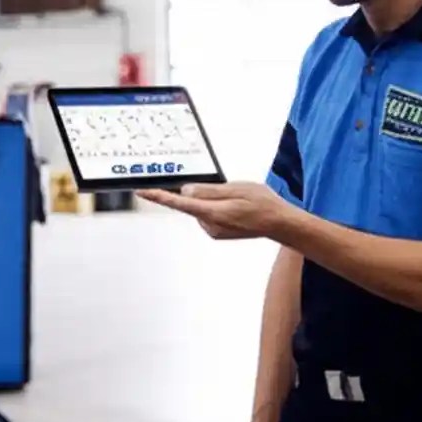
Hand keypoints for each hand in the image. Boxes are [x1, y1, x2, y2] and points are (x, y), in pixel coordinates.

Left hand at [136, 182, 293, 239]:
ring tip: (237, 200)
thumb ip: (208, 191)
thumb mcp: (236, 189)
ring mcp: (213, 231)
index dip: (158, 197)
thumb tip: (185, 191)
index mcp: (212, 213)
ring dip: (212, 200)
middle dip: (203, 193)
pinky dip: (216, 207)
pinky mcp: (217, 232)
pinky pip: (208, 214)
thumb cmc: (262, 204)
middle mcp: (209, 225)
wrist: (279, 223)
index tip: (141, 191)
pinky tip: (236, 208)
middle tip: (230, 190)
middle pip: (192, 203)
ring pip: (201, 208)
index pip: (179, 203)